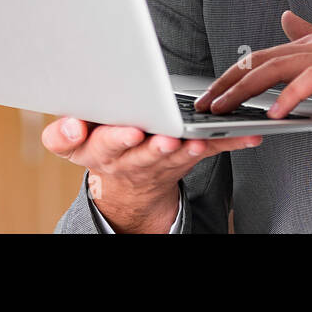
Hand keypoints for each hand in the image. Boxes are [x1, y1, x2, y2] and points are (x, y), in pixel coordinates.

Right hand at [41, 117, 260, 232]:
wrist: (125, 185)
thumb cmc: (100, 147)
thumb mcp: (71, 144)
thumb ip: (63, 134)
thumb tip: (70, 127)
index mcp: (100, 150)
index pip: (103, 145)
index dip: (115, 139)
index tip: (128, 131)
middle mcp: (131, 158)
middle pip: (143, 154)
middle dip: (155, 146)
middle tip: (165, 139)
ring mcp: (161, 161)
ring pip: (177, 155)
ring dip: (189, 146)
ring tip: (199, 139)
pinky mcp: (187, 158)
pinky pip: (211, 148)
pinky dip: (231, 142)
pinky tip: (248, 136)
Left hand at [193, 10, 311, 117]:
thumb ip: (311, 32)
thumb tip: (286, 18)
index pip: (262, 56)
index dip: (233, 73)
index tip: (211, 90)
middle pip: (258, 61)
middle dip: (227, 82)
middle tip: (203, 102)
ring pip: (275, 68)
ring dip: (245, 89)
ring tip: (224, 107)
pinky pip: (310, 81)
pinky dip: (289, 96)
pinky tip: (275, 112)